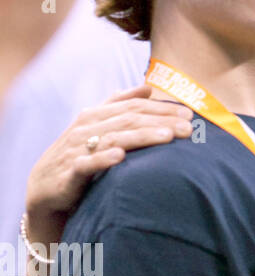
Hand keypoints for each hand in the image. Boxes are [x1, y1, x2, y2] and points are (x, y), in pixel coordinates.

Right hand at [24, 85, 192, 243]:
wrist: (44, 189)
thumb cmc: (77, 154)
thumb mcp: (96, 126)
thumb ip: (119, 105)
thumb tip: (147, 86)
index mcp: (94, 116)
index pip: (133, 107)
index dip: (161, 109)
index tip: (189, 114)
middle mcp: (84, 129)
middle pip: (128, 121)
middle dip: (161, 121)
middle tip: (189, 127)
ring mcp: (75, 150)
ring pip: (113, 139)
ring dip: (141, 137)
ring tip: (168, 136)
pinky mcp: (68, 174)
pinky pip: (86, 165)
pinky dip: (102, 159)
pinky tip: (120, 156)